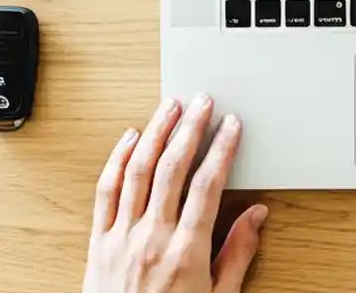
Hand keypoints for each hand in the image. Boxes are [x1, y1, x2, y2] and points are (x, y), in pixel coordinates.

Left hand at [82, 95, 267, 292]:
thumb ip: (238, 254)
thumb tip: (257, 215)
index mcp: (185, 253)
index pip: (208, 185)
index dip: (222, 149)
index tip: (231, 126)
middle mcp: (151, 239)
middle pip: (172, 168)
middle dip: (190, 128)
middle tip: (204, 102)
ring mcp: (120, 238)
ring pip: (137, 171)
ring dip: (155, 132)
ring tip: (170, 107)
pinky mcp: (98, 243)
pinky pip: (106, 191)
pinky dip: (117, 159)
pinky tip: (129, 139)